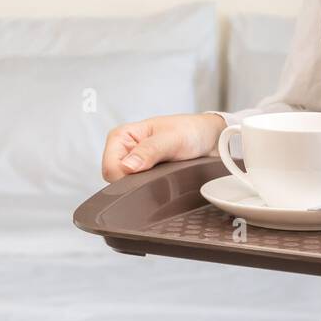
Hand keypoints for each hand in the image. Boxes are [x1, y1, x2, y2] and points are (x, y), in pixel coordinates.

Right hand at [101, 112, 226, 181]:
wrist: (210, 139)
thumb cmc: (191, 131)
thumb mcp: (173, 138)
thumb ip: (150, 150)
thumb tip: (128, 166)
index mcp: (122, 136)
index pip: (110, 168)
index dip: (125, 177)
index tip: (147, 175)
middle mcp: (124, 151)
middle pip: (116, 181)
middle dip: (135, 183)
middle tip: (160, 175)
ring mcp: (134, 165)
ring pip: (126, 188)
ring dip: (145, 187)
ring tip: (166, 176)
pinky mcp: (144, 175)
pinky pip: (139, 190)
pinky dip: (151, 190)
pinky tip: (165, 183)